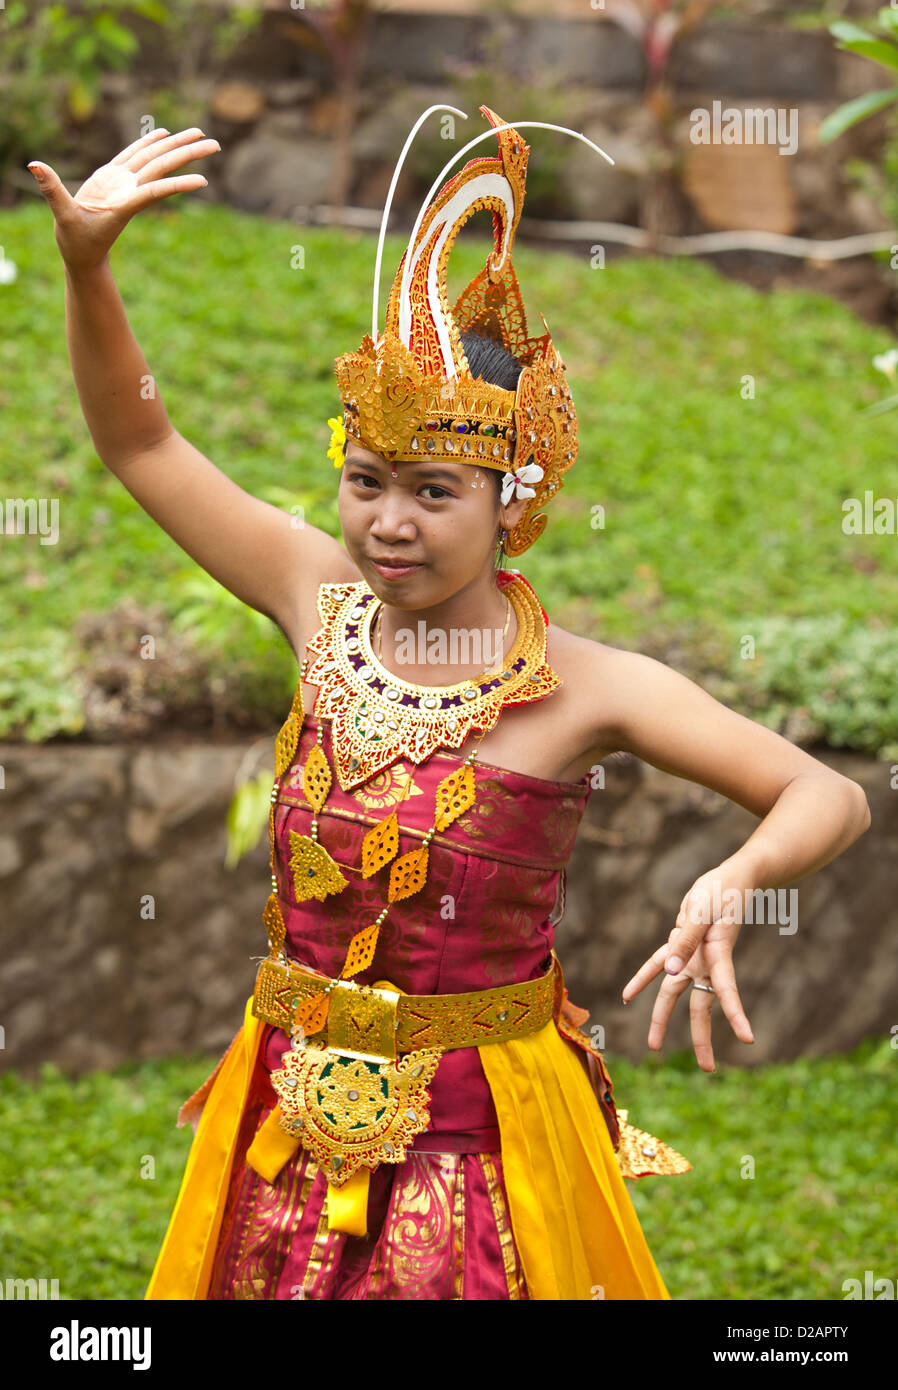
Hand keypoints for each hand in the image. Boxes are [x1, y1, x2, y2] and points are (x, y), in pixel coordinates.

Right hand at [27, 126, 220, 273]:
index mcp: (123, 205)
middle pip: (162, 168)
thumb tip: (35, 166)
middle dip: (188, 154)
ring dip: (176, 146)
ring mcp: (123, 184)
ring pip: (154, 159)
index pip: (155, 191)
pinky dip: (149, 144)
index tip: (203, 180)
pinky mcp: (114, 180)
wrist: (82, 254)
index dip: (177, 184)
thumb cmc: (76, 241)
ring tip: (200, 134)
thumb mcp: (63, 218)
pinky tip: (165, 133)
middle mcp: (128, 192)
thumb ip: (52, 193)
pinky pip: (136, 157)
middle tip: (215, 143)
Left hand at [620, 858, 755, 1071]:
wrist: (729, 879)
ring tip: (654, 1047)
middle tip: (708, 1069)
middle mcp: (706, 962)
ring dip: (664, 1018)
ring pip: (676, 994)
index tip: (749, 1039)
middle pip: (700, 1006)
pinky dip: (643, 978)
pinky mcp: (681, 945)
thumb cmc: (720, 891)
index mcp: (718, 954)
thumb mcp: (702, 910)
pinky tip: (628, 995)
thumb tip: (670, 972)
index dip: (736, 1015)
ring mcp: (693, 956)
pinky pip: (658, 965)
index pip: (727, 990)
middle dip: (701, 1038)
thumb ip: (686, 941)